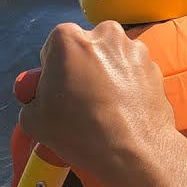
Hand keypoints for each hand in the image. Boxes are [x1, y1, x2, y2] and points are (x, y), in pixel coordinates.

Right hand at [17, 21, 186, 186]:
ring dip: (106, 75)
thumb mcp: (33, 120)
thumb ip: (31, 99)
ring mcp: (133, 48)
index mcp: (68, 38)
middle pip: (84, 49)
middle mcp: (104, 33)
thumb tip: (40, 99)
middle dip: (81, 68)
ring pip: (111, 59)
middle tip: (80, 101)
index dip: (52, 73)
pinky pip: (132, 72)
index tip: (57, 95)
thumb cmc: (80, 132)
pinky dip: (127, 85)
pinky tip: (124, 110)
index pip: (52, 50)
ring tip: (105, 109)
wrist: (134, 152)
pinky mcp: (154, 66)